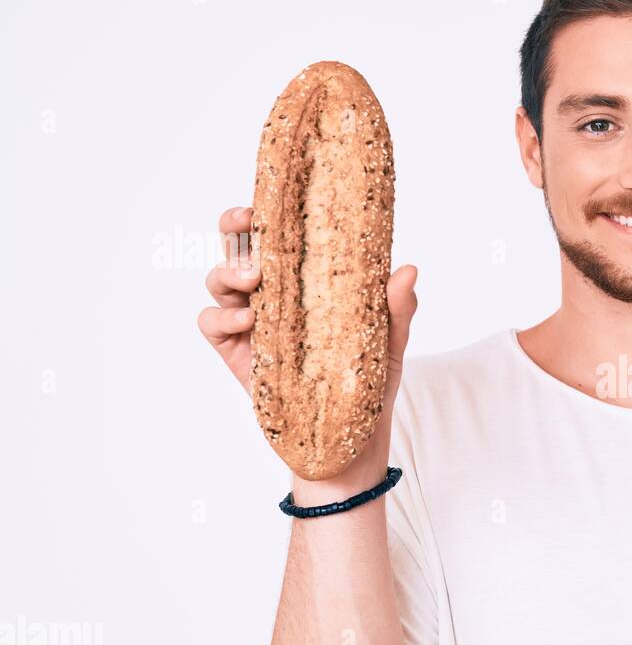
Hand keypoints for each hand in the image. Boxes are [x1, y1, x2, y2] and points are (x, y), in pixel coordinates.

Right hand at [197, 205, 419, 486]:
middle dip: (235, 226)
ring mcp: (252, 325)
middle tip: (249, 223)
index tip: (273, 197)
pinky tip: (246, 320)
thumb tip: (409, 270)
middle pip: (241, 247)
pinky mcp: (238, 356)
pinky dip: (219, 314)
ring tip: (255, 281)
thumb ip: (397, 310)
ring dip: (229, 271)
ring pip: (220, 280)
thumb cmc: (369, 389)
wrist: (350, 447)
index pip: (283, 237)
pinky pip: (210, 324)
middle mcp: (276, 298)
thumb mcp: (389, 346)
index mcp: (308, 285)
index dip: (272, 212)